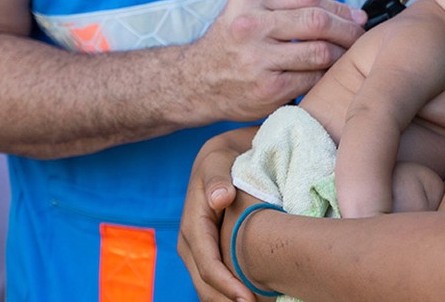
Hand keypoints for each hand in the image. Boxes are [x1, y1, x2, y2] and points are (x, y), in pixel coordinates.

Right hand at [179, 128, 258, 301]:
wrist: (222, 157)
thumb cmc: (224, 158)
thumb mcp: (219, 160)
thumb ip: (219, 178)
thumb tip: (220, 198)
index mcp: (193, 224)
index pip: (207, 264)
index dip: (226, 284)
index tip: (248, 299)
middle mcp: (190, 242)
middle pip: (205, 284)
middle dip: (226, 301)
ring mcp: (198, 249)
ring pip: (207, 287)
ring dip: (226, 300)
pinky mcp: (208, 251)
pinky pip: (215, 279)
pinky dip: (229, 293)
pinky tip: (254, 298)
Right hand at [184, 0, 367, 124]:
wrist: (192, 83)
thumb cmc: (228, 46)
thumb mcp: (245, 12)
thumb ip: (284, 6)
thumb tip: (343, 10)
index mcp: (248, 1)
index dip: (338, 6)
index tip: (354, 15)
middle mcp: (251, 26)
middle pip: (317, 21)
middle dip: (347, 28)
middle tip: (359, 34)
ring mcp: (258, 59)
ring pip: (319, 51)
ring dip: (341, 53)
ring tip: (347, 54)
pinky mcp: (267, 89)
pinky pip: (312, 78)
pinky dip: (326, 75)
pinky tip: (330, 73)